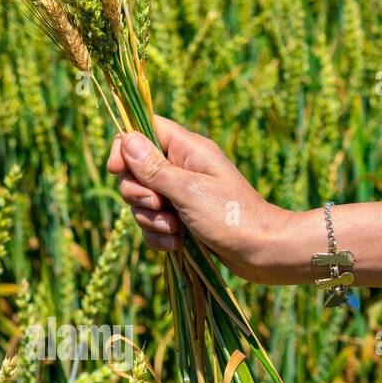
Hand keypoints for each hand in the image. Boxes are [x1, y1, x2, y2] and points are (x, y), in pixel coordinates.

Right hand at [105, 115, 290, 282]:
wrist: (264, 253)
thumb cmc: (231, 216)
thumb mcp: (189, 190)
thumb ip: (154, 167)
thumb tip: (127, 139)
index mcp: (187, 149)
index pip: (142, 129)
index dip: (124, 147)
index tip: (118, 170)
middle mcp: (181, 167)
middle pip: (134, 170)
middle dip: (138, 193)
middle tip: (160, 204)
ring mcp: (180, 194)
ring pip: (140, 200)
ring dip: (150, 219)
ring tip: (175, 229)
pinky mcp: (180, 219)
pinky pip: (152, 223)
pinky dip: (158, 235)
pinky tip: (176, 244)